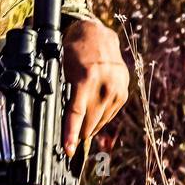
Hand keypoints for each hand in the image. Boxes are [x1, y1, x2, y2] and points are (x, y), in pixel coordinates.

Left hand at [61, 18, 128, 156]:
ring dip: (90, 126)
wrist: (98, 35)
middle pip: (90, 121)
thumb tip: (60, 119)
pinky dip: (100, 117)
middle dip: (79, 133)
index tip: (68, 149)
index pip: (77, 113)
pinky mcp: (124, 91)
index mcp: (87, 79)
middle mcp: (106, 85)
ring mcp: (118, 89)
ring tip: (80, 128)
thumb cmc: (76, 51)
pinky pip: (111, 113)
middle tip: (69, 142)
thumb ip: (64, 92)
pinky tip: (93, 115)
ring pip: (101, 120)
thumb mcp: (63, 69)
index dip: (71, 133)